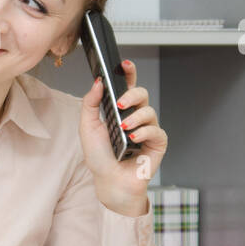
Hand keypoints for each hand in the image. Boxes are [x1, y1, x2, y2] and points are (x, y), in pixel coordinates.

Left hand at [79, 59, 167, 214]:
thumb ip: (91, 103)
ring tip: (124, 128)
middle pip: (142, 93)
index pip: (127, 86)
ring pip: (149, 110)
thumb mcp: (87, 127)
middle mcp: (135, 116)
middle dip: (131, 94)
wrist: (109, 181)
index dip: (129, 72)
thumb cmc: (99, 156)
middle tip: (120, 104)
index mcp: (119, 110)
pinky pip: (156, 130)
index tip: (124, 63)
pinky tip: (133, 139)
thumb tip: (97, 82)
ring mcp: (147, 129)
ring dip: (135, 117)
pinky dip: (144, 132)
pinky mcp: (157, 143)